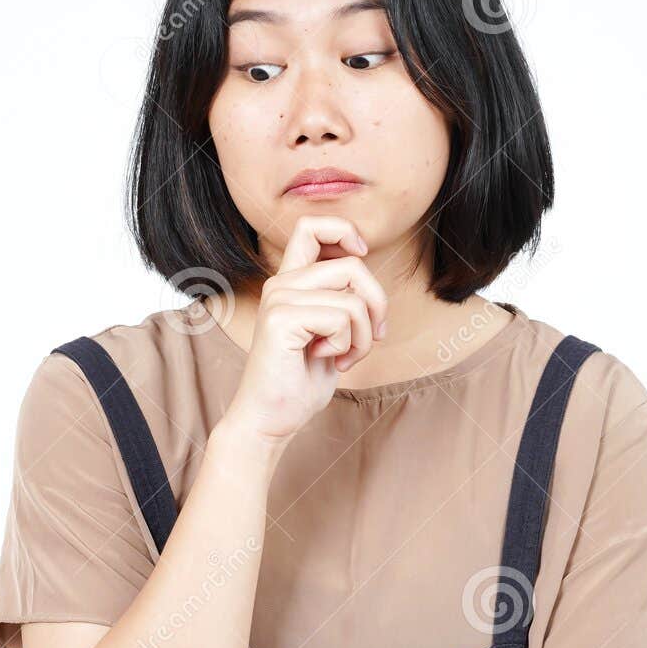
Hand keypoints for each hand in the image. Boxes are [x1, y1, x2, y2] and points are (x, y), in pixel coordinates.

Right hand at [218, 214, 388, 446]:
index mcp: (289, 283)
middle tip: (369, 338)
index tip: (360, 255)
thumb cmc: (299, 383)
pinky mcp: (281, 319)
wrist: (269, 420)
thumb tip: (368, 280)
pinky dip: (346, 345)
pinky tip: (326, 360)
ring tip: (344, 356)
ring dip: (362, 335)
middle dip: (376, 305)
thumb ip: (342, 302)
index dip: (343, 230)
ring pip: (353, 297)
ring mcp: (279, 299)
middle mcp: (281, 285)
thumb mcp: (329, 334)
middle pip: (352, 266)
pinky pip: (342, 317)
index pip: (311, 227)